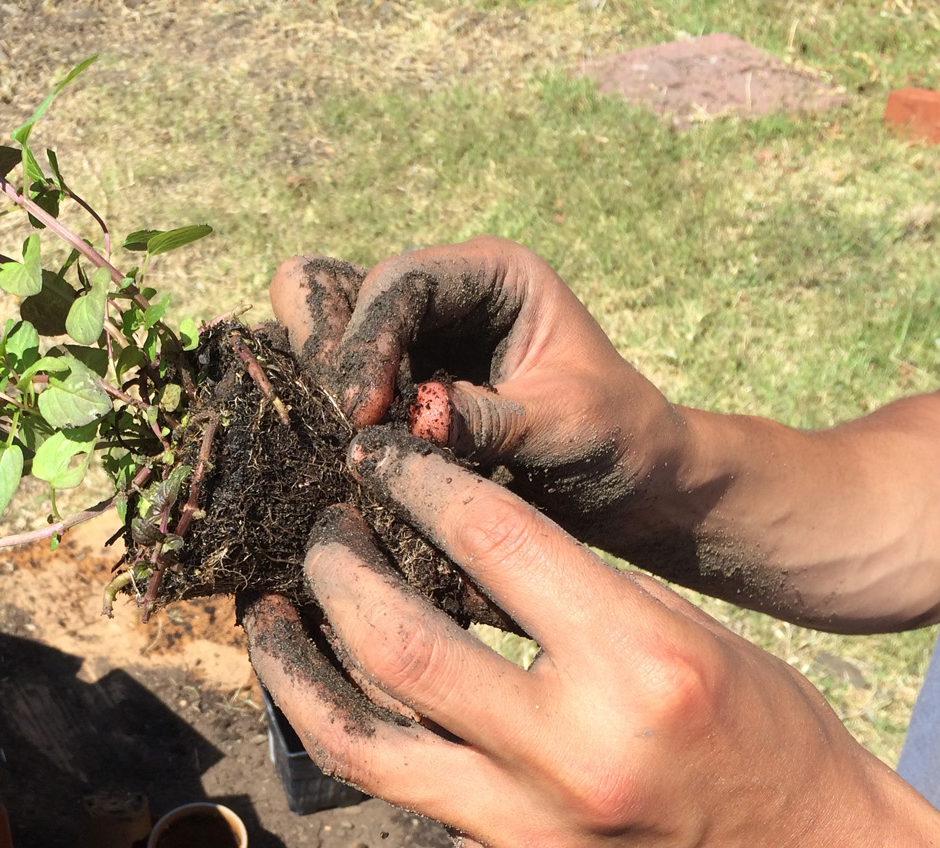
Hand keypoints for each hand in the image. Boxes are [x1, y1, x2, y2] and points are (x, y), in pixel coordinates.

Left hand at [245, 429, 903, 847]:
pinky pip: (410, 789)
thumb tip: (434, 541)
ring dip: (294, 671)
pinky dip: (374, 730)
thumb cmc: (754, 721)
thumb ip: (559, 592)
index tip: (379, 458)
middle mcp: (570, 754)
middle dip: (336, 571)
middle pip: (394, 644)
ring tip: (267, 618)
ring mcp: (527, 828)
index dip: (421, 484)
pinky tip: (352, 692)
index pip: (492, 542)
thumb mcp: (675, 626)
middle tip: (320, 535)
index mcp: (636, 665)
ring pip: (358, 741)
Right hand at [270, 239, 690, 548]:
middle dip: (320, 349)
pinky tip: (328, 457)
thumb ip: (488, 422)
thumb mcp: (565, 428)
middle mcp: (438, 294)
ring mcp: (404, 339)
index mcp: (490, 274)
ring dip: (310, 383)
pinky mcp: (387, 387)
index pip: (400, 282)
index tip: (360, 416)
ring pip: (313, 332)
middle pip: (329, 287)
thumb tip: (407, 426)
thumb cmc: (615, 440)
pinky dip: (316, 413)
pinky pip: (326, 384)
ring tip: (332, 444)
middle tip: (338, 423)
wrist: (628, 481)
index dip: (368, 342)